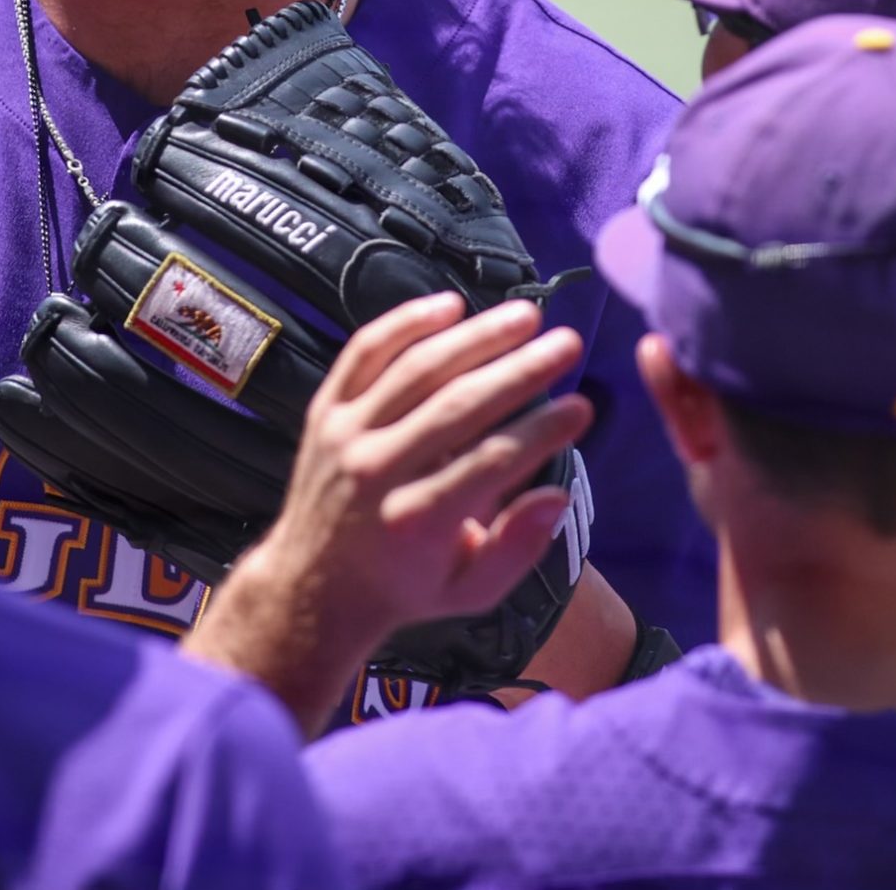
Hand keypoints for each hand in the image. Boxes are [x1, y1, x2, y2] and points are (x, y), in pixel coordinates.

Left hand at [183, 295, 589, 732]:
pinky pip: (364, 352)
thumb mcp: (470, 591)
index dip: (542, 430)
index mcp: (417, 522)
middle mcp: (376, 471)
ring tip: (526, 315)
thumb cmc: (406, 585)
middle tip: (567, 343)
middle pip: (459, 405)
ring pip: (415, 369)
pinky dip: (405, 323)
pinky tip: (451, 305)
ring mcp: (344, 435)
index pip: (492, 461)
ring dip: (475, 335)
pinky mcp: (323, 410)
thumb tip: (556, 496)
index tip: (582, 406)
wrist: (313, 584)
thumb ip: (517, 549)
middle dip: (521, 370)